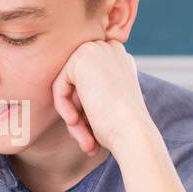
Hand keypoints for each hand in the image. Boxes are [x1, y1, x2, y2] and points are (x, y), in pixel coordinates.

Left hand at [51, 39, 149, 156]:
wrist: (133, 134)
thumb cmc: (122, 130)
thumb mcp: (106, 106)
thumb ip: (89, 94)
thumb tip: (66, 94)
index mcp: (120, 60)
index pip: (88, 83)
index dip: (87, 111)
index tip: (93, 136)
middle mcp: (111, 49)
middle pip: (77, 82)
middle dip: (79, 113)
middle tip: (87, 142)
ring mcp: (98, 49)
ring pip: (67, 85)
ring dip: (72, 116)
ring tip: (85, 140)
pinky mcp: (82, 57)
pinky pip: (59, 85)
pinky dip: (63, 107)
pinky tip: (75, 122)